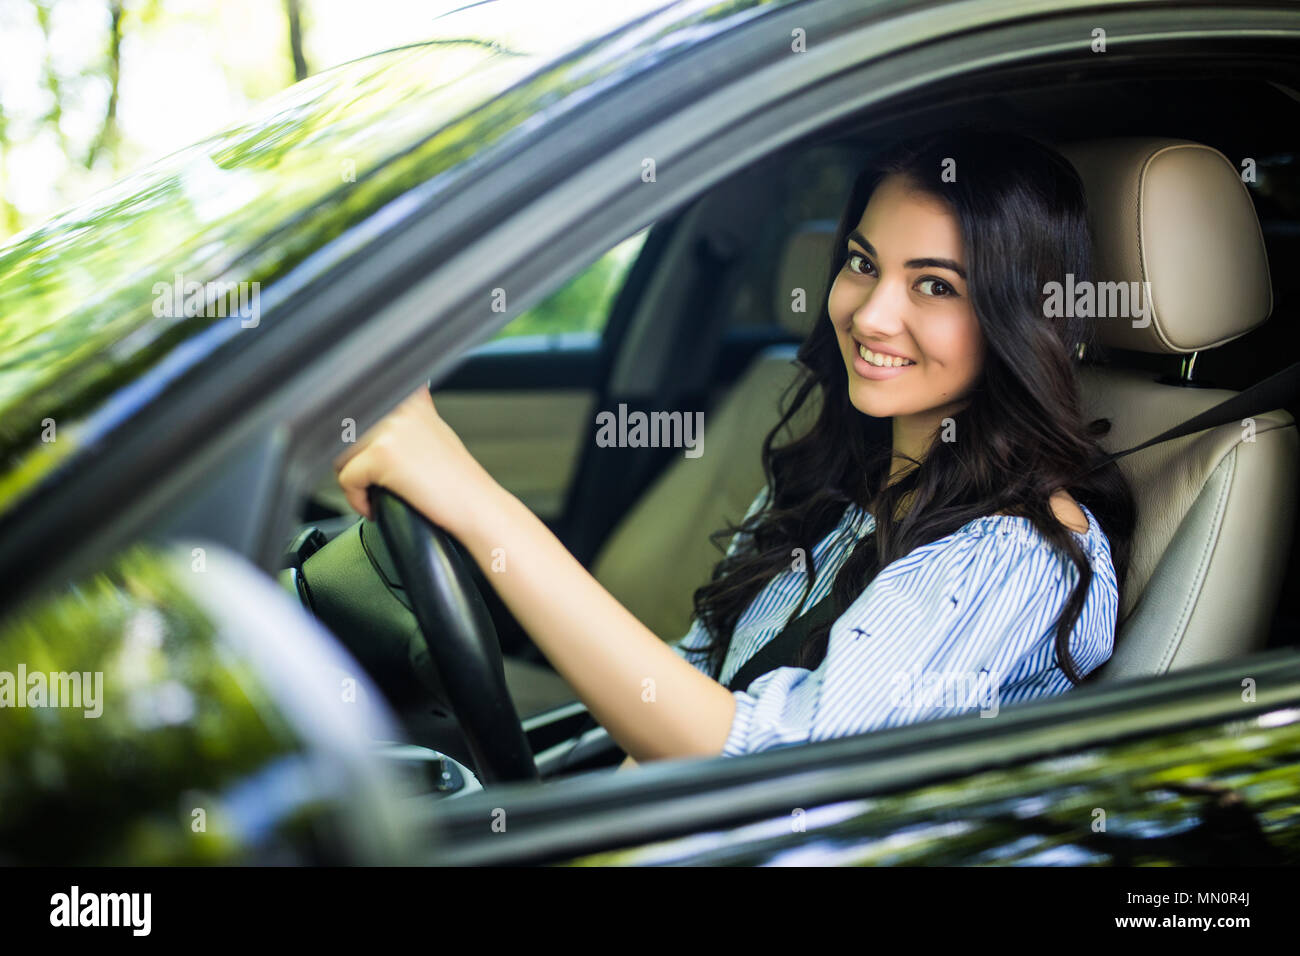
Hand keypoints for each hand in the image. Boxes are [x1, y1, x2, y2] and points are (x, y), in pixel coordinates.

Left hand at [334, 386, 499, 534]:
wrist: (477, 506)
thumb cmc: (459, 479)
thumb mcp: (435, 433)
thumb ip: (408, 419)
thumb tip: (377, 418)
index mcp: (411, 401)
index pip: (360, 411)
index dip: (358, 441)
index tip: (367, 462)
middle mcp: (399, 409)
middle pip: (347, 433)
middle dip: (353, 462)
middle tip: (371, 483)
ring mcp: (389, 431)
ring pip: (341, 455)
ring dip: (353, 480)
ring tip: (374, 494)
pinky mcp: (382, 456)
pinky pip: (346, 479)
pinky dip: (356, 500)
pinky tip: (376, 507)